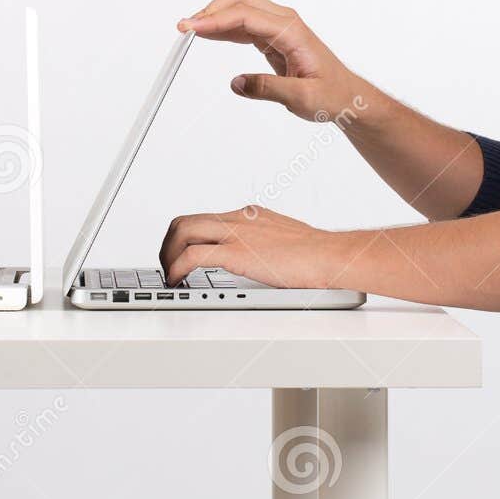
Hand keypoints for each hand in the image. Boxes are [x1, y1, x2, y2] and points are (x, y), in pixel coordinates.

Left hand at [160, 204, 355, 289]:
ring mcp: (236, 233)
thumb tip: (262, 262)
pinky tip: (177, 282)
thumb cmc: (317, 255)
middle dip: (169, 244)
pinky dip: (178, 268)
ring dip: (168, 254)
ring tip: (169, 276)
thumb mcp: (284, 242)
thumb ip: (266, 247)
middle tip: (168, 265)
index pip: (205, 219)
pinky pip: (193, 256)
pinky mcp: (236, 252)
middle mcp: (239, 218)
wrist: (331, 256)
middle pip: (186, 220)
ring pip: (183, 230)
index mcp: (249, 215)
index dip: (186, 237)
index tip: (181, 253)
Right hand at [177, 0, 361, 120]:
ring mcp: (278, 26)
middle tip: (185, 29)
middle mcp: (284, 21)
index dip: (215, 19)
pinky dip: (221, 27)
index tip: (191, 29)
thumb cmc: (331, 95)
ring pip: (238, 8)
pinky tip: (207, 35)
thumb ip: (269, 89)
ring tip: (189, 32)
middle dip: (210, 10)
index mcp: (292, 31)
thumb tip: (237, 83)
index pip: (245, 16)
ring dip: (213, 17)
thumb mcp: (303, 98)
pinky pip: (242, 23)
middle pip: (239, 0)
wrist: (346, 96)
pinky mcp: (272, 36)